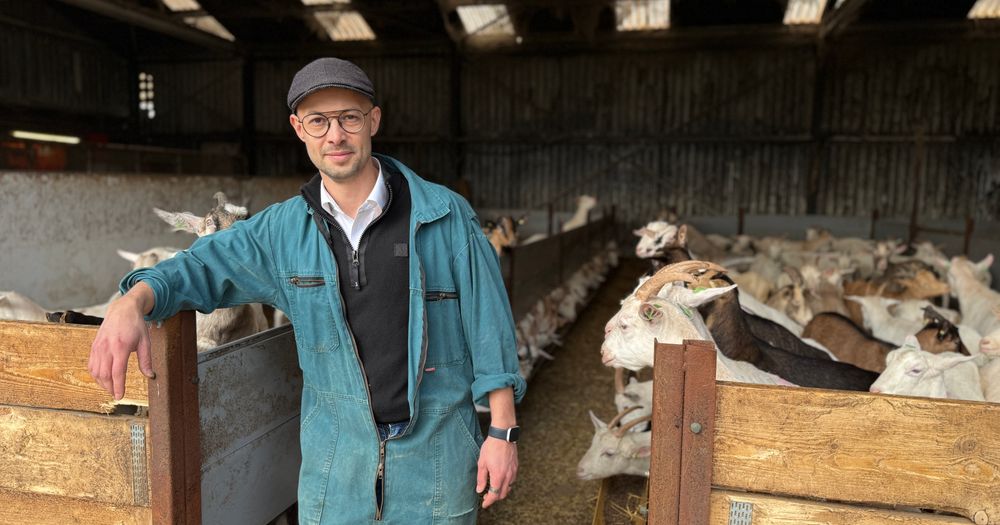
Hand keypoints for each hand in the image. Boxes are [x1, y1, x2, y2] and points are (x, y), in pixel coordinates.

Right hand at [88, 285, 155, 399]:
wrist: (122, 310)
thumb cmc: (135, 325)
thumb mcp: (146, 341)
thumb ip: (146, 360)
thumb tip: (150, 375)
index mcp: (121, 347)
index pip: (117, 372)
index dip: (118, 386)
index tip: (120, 396)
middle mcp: (107, 348)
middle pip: (105, 374)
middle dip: (110, 387)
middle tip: (117, 394)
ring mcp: (98, 347)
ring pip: (96, 372)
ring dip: (102, 383)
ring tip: (111, 388)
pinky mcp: (94, 347)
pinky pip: (91, 365)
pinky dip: (96, 375)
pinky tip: (103, 378)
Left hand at [476, 437, 517, 508]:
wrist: (503, 435)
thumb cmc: (491, 447)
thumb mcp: (482, 463)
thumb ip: (481, 478)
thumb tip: (479, 490)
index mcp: (498, 476)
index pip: (494, 495)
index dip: (488, 502)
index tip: (484, 504)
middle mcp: (507, 476)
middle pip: (502, 494)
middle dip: (494, 498)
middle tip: (486, 496)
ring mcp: (513, 471)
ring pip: (508, 488)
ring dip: (501, 491)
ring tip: (493, 488)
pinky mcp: (516, 466)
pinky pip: (512, 480)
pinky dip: (506, 484)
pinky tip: (501, 479)